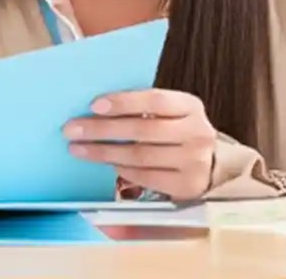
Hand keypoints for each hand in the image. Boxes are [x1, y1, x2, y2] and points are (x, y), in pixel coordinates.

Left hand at [62, 89, 216, 201]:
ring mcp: (194, 161)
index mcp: (190, 106)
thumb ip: (143, 107)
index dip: (123, 102)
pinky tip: (106, 164)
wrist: (213, 164)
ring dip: (103, 152)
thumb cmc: (178, 132)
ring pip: (139, 155)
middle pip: (142, 130)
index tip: (94, 104)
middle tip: (72, 129)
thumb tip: (96, 107)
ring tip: (78, 149)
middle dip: (101, 129)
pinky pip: (145, 176)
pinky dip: (122, 170)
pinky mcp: (187, 185)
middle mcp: (196, 132)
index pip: (154, 100)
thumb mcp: (171, 113)